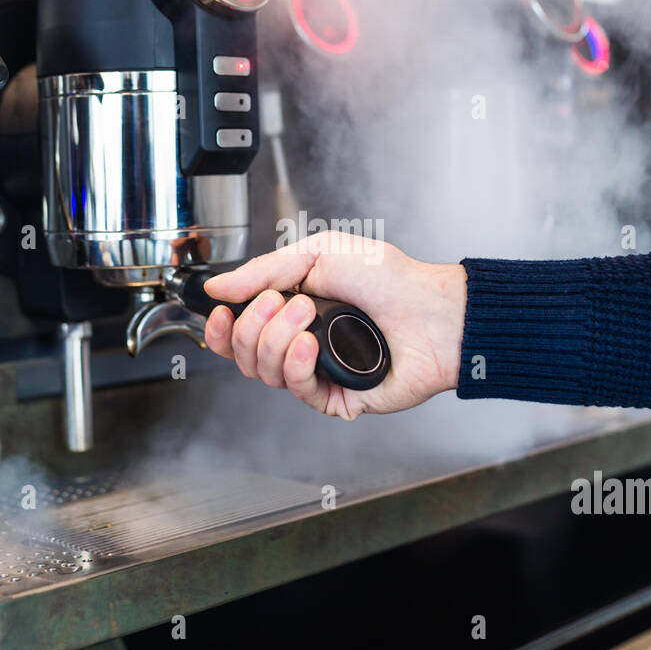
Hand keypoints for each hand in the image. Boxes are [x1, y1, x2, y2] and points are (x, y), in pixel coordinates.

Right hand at [202, 231, 466, 419]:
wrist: (431, 310)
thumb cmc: (388, 278)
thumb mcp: (319, 253)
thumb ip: (263, 270)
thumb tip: (218, 287)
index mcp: (291, 309)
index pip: (238, 331)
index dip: (220, 327)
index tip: (219, 311)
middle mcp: (300, 343)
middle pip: (244, 353)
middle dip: (255, 325)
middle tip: (287, 302)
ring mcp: (318, 370)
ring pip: (265, 372)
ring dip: (278, 340)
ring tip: (310, 315)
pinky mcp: (337, 396)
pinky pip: (297, 390)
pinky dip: (296, 366)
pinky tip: (311, 344)